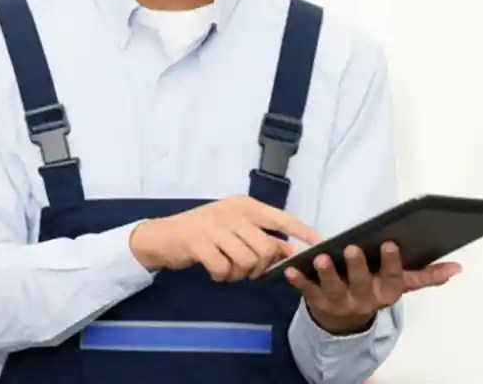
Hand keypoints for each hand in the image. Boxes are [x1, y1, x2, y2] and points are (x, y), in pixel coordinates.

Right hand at [129, 195, 321, 281]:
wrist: (164, 236)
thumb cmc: (204, 232)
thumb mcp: (234, 228)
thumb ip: (260, 236)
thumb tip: (290, 250)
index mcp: (244, 205)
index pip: (280, 217)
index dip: (301, 230)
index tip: (319, 242)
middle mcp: (232, 211)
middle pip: (265, 248)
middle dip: (261, 267)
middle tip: (248, 271)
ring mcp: (214, 225)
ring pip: (247, 260)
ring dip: (240, 274)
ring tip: (229, 271)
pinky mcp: (198, 242)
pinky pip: (224, 269)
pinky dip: (222, 277)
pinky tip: (215, 271)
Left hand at [285, 242, 461, 334]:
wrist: (345, 320)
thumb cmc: (374, 290)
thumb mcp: (399, 284)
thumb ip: (426, 275)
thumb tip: (456, 267)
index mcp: (387, 292)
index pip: (394, 279)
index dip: (392, 263)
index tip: (390, 243)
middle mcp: (365, 299)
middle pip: (362, 283)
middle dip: (358, 267)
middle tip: (352, 248)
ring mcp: (340, 302)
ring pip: (334, 289)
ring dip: (327, 273)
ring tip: (321, 257)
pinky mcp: (317, 301)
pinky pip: (307, 291)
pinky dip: (299, 280)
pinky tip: (291, 268)